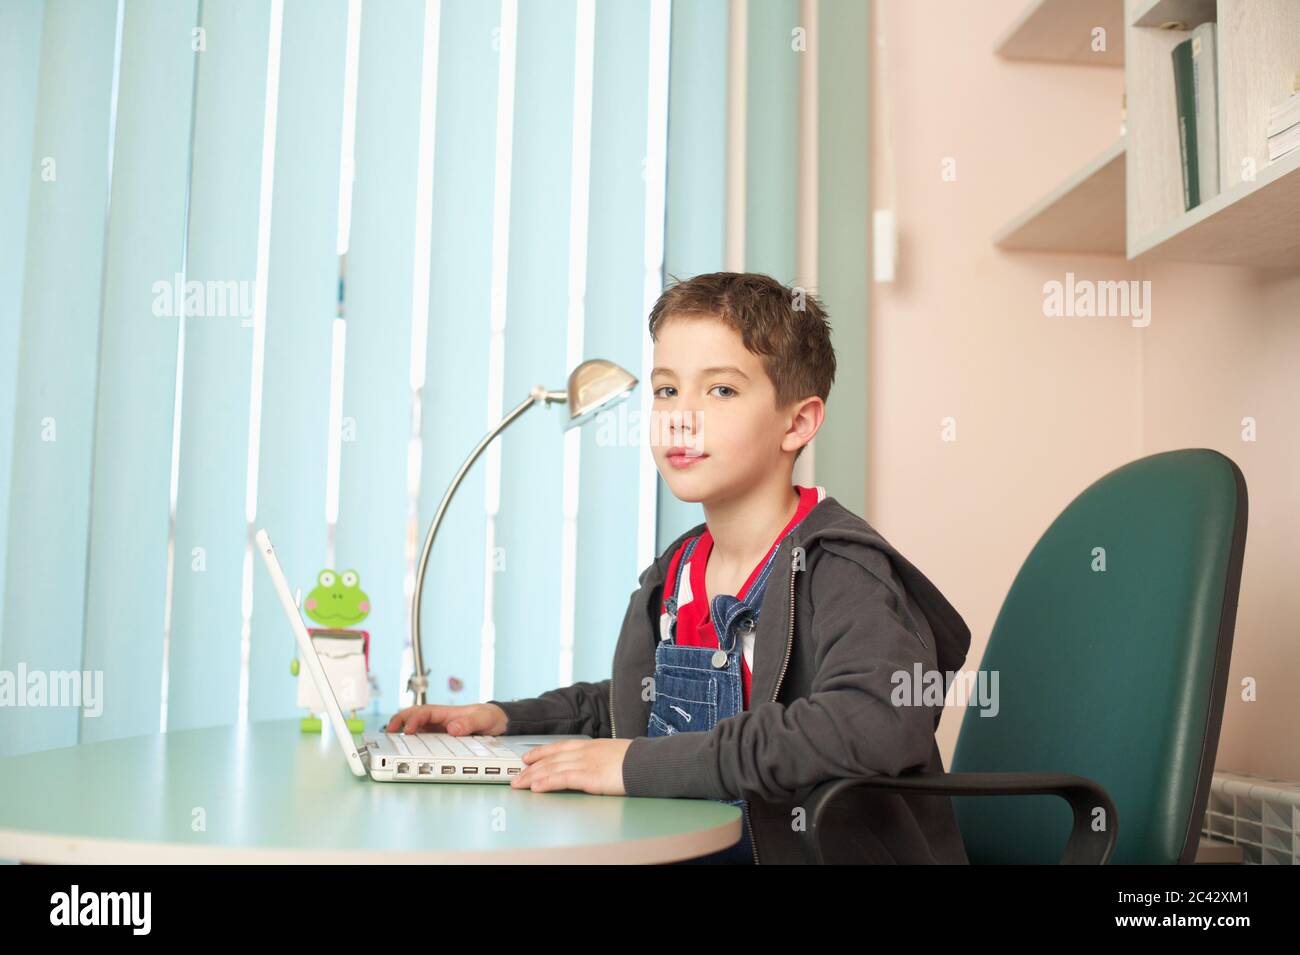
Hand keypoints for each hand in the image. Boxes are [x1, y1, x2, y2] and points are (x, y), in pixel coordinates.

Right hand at [385, 702, 507, 736]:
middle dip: (398, 721)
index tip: (407, 730)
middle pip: (413, 716)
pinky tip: (406, 747)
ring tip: (391, 740)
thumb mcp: (483, 719)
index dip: (413, 720)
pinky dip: (412, 740)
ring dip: (402, 730)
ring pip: (415, 726)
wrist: (497, 721)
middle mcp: (439, 719)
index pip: (424, 712)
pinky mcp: (441, 737)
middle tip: (388, 732)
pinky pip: (423, 737)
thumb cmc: (489, 717)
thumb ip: (469, 723)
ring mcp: (438, 728)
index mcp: (446, 712)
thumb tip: (452, 728)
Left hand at [509, 738, 632, 794]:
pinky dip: (546, 782)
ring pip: (552, 768)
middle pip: (551, 758)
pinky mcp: (589, 776)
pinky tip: (536, 787)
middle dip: (531, 768)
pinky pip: (562, 779)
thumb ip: (602, 758)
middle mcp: (585, 751)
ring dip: (533, 777)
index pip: (560, 747)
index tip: (528, 756)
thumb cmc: (639, 761)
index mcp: (592, 745)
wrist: (650, 762)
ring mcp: (586, 763)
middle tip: (516, 776)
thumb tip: (598, 765)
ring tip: (519, 784)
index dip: (542, 752)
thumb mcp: (616, 754)